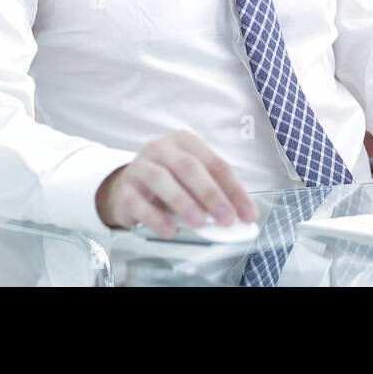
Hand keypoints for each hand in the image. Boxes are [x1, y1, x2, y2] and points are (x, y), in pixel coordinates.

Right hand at [94, 129, 257, 235]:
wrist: (125, 190)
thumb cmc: (167, 184)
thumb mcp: (191, 183)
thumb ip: (212, 195)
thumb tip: (237, 218)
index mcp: (185, 143)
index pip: (216, 164)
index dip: (234, 190)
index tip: (247, 214)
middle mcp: (161, 149)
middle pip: (189, 167)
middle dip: (211, 194)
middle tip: (226, 219)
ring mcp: (140, 167)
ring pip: (162, 179)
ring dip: (183, 202)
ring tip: (198, 223)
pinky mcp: (124, 190)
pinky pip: (139, 202)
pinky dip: (155, 218)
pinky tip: (169, 230)